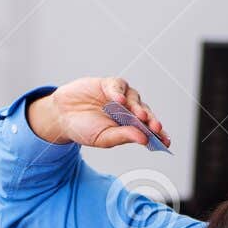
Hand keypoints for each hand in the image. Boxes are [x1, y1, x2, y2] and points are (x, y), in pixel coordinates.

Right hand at [26, 77, 171, 149]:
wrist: (61, 115)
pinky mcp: (110, 85)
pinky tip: (117, 100)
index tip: (165, 142)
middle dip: (151, 120)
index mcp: (129, 126)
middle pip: (145, 113)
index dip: (158, 134)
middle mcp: (128, 110)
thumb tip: (142, 139)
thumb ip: (122, 136)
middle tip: (154, 127)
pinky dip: (119, 92)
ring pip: (135, 98)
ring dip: (137, 107)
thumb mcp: (103, 138)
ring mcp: (120, 96)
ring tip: (137, 115)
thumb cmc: (83, 128)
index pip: (148, 129)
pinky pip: (118, 86)